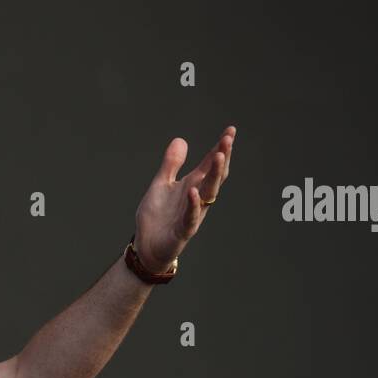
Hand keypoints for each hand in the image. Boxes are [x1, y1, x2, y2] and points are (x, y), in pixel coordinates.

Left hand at [132, 126, 234, 273]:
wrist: (147, 246)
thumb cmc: (157, 217)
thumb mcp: (161, 184)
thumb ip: (171, 164)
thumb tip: (181, 139)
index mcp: (192, 186)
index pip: (209, 164)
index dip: (220, 148)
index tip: (230, 130)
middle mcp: (197, 198)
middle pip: (214, 176)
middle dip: (221, 158)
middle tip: (228, 139)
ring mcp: (192, 214)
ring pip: (208, 194)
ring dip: (213, 176)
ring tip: (218, 156)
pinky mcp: (183, 231)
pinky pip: (190, 217)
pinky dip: (192, 205)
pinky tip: (193, 192)